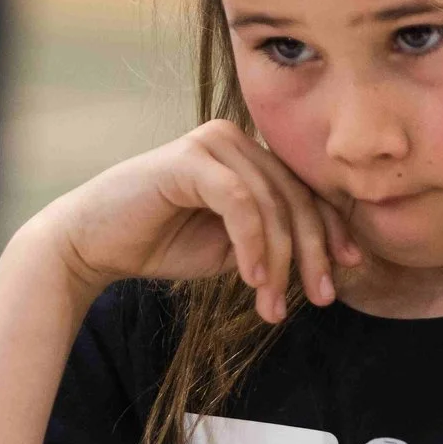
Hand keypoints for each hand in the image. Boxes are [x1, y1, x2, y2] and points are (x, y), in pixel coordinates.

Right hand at [32, 120, 360, 322]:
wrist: (92, 244)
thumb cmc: (160, 244)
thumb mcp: (232, 246)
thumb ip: (272, 240)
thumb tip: (329, 258)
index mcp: (248, 155)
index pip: (304, 190)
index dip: (332, 230)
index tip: (350, 269)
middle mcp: (233, 139)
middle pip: (296, 196)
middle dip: (312, 252)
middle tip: (321, 297)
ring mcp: (210, 143)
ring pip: (271, 204)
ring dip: (278, 260)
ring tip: (272, 303)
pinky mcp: (188, 160)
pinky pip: (239, 203)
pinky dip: (252, 244)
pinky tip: (252, 280)